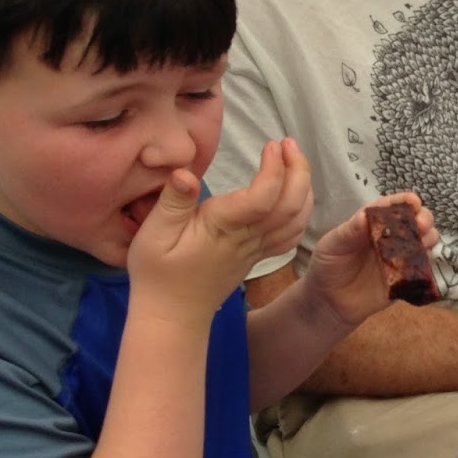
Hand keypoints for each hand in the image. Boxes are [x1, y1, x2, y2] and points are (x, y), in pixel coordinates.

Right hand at [127, 138, 312, 321]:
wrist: (173, 314)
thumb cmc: (158, 272)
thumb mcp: (153, 235)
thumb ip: (173, 202)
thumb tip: (185, 173)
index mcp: (223, 227)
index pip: (262, 198)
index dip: (274, 170)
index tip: (272, 145)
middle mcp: (247, 237)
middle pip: (290, 205)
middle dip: (298, 170)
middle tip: (288, 143)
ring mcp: (257, 249)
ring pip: (296, 220)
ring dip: (303, 187)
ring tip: (294, 159)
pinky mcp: (258, 256)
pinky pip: (290, 235)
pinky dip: (301, 213)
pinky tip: (296, 195)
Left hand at [301, 193, 440, 328]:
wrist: (327, 302)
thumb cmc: (327, 266)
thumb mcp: (332, 245)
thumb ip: (349, 231)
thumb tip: (365, 216)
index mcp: (372, 224)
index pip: (391, 207)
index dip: (404, 202)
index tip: (414, 201)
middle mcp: (390, 238)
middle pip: (414, 222)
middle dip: (424, 219)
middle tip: (422, 225)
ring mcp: (400, 258)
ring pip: (424, 243)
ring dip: (429, 239)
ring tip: (426, 242)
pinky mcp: (404, 279)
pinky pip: (421, 270)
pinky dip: (426, 266)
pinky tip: (423, 265)